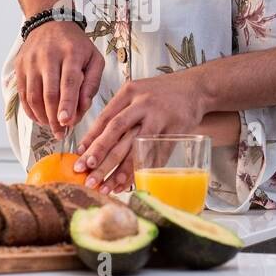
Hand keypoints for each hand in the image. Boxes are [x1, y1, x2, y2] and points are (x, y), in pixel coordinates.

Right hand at [14, 21, 104, 136]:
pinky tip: (40, 118)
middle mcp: (48, 55)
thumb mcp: (94, 59)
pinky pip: (23, 93)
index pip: (68, 81)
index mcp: (71, 52)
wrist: (50, 23)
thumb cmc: (76, 45)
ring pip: (33, 95)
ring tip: (51, 127)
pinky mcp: (20, 66)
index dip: (67, 103)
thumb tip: (83, 107)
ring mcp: (31, 61)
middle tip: (61, 133)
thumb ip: (92, 83)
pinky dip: (30, 109)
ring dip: (42, 116)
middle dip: (54, 117)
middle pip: (49, 92)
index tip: (66, 122)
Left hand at [74, 71, 207, 190]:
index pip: (105, 118)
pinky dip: (144, 171)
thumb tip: (91, 142)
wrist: (195, 88)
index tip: (79, 158)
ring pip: (136, 146)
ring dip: (121, 169)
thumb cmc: (160, 94)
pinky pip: (157, 155)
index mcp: (129, 93)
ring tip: (107, 187)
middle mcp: (143, 103)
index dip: (91, 140)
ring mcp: (160, 117)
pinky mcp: (176, 130)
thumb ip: (116, 113)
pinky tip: (132, 183)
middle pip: (117, 132)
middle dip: (100, 156)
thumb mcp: (136, 94)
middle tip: (87, 176)